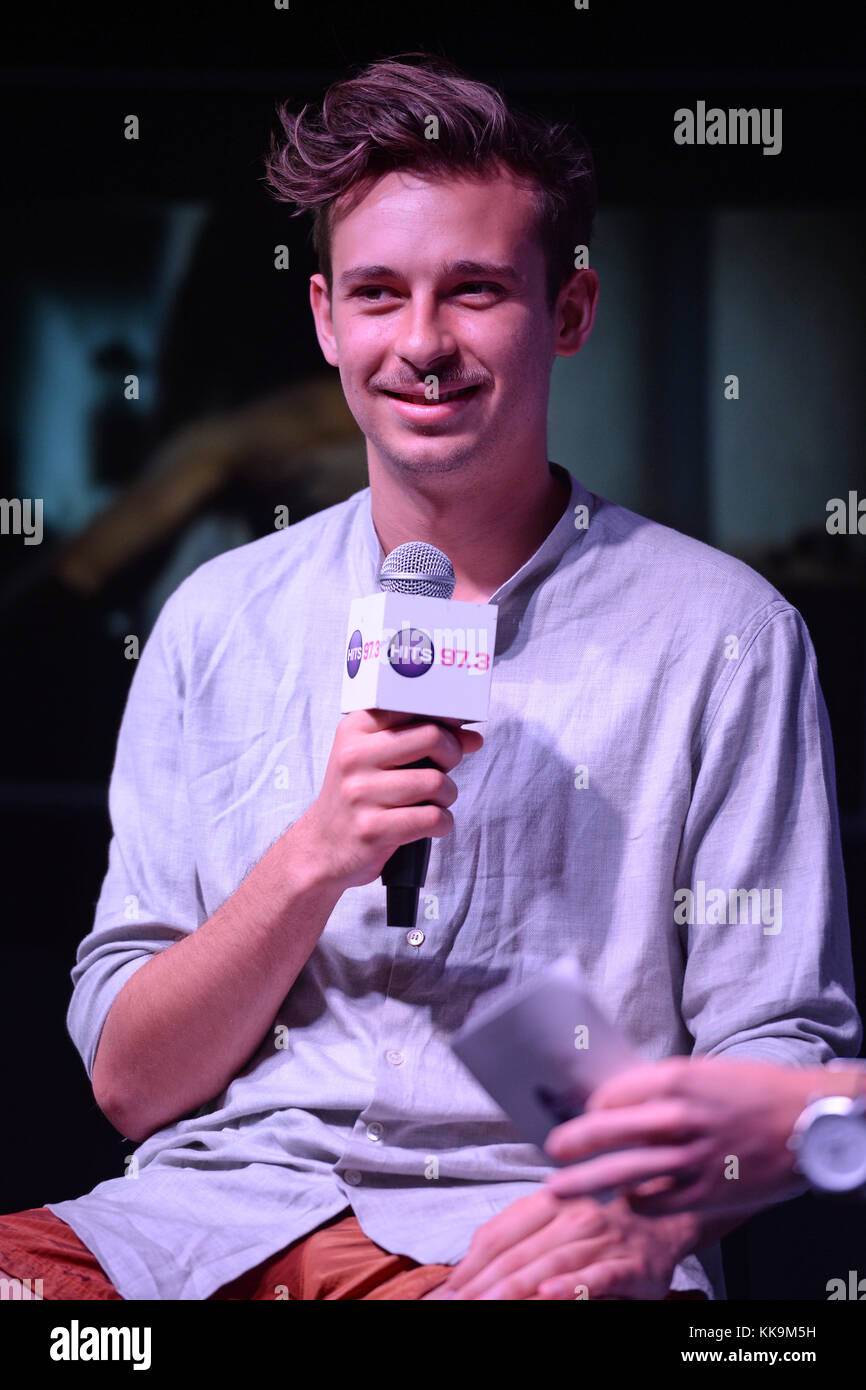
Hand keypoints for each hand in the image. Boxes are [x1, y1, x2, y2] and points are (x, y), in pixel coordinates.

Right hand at [294, 709, 482, 890]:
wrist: (323, 847)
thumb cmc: (360, 796)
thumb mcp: (377, 757)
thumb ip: (421, 740)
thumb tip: (472, 737)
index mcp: (355, 729)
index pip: (414, 706)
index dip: (445, 721)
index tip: (453, 735)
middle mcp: (354, 756)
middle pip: (432, 737)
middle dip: (451, 755)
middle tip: (443, 769)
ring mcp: (361, 793)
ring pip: (437, 782)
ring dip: (447, 795)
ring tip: (432, 801)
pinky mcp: (372, 828)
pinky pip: (432, 818)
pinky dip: (442, 823)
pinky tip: (430, 824)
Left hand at [434, 1187, 693, 1299]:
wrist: (665, 1219)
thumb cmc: (601, 1226)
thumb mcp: (553, 1222)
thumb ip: (511, 1240)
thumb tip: (460, 1275)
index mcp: (546, 1203)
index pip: (497, 1236)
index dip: (468, 1267)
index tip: (444, 1294)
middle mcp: (571, 1215)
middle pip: (517, 1253)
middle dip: (483, 1285)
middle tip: (457, 1306)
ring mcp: (602, 1239)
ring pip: (551, 1264)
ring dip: (516, 1287)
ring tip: (489, 1303)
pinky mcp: (629, 1265)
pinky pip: (597, 1276)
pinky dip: (573, 1285)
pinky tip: (551, 1294)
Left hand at [542, 1056, 827, 1215]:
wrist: (804, 1120)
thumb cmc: (753, 1090)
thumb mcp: (701, 1072)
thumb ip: (659, 1087)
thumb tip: (618, 1100)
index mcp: (673, 1081)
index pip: (610, 1097)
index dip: (591, 1109)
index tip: (584, 1116)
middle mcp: (676, 1119)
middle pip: (605, 1133)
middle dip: (571, 1144)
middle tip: (552, 1151)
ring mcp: (689, 1158)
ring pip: (622, 1173)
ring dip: (586, 1182)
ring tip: (560, 1188)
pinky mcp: (704, 1191)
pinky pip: (655, 1202)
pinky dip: (636, 1203)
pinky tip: (629, 1200)